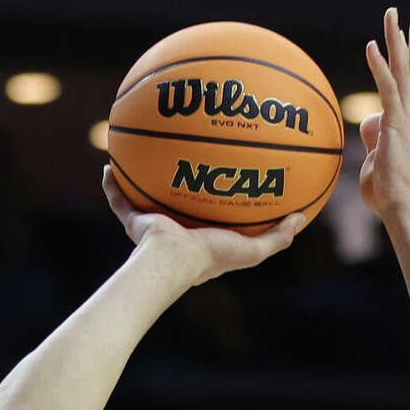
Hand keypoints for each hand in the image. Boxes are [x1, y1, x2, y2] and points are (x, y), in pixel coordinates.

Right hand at [102, 163, 303, 286]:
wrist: (172, 261)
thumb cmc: (210, 257)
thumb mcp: (251, 251)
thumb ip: (277, 238)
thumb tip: (300, 219)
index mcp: (198, 236)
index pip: (206, 212)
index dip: (211, 195)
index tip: (220, 174)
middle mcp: (173, 229)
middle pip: (173, 197)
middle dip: (174, 178)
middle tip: (181, 153)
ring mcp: (151, 225)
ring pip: (142, 195)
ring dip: (139, 175)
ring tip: (140, 148)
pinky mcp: (133, 221)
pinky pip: (118, 199)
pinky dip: (112, 184)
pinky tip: (109, 163)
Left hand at [361, 7, 409, 219]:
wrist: (399, 205)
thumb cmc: (388, 189)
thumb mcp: (378, 156)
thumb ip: (375, 135)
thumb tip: (370, 121)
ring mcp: (406, 116)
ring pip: (402, 68)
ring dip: (395, 39)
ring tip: (391, 13)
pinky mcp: (395, 124)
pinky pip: (386, 88)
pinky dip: (378, 66)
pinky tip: (371, 46)